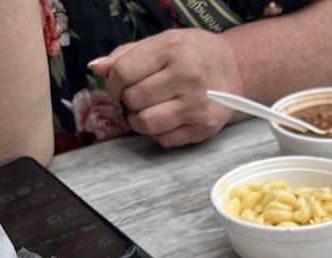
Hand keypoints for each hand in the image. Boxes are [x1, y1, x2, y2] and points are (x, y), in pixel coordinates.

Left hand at [88, 29, 244, 147]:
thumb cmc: (194, 54)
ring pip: (146, 123)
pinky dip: (157, 134)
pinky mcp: (202, 129)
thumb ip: (128, 54)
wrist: (235, 71)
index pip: (124, 72)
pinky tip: (164, 121)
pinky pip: (164, 140)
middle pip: (133, 100)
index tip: (117, 86)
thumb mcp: (164, 42)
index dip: (113, 83)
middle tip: (135, 98)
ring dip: (137, 121)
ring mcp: (196, 106)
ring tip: (144, 112)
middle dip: (127, 102)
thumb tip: (96, 68)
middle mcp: (186, 77)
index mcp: (172, 50)